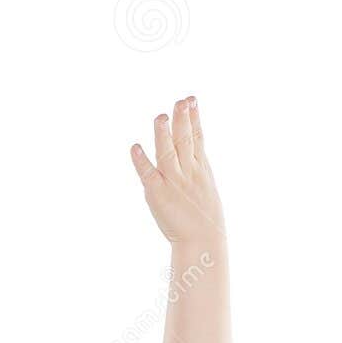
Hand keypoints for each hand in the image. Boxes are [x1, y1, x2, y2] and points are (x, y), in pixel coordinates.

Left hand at [130, 96, 223, 245]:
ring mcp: (173, 183)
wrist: (203, 243)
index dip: (194, 117)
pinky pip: (149, 176)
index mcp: (200, 168)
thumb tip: (193, 151)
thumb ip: (197, 167)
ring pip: (168, 153)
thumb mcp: (206, 186)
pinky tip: (135, 148)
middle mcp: (187, 172)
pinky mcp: (158, 195)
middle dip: (183, 119)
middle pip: (185, 140)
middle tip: (180, 101)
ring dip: (163, 134)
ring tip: (160, 117)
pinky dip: (141, 162)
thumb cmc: (204, 218)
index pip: (197, 137)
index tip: (191, 99)